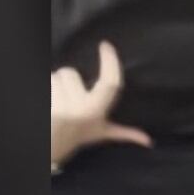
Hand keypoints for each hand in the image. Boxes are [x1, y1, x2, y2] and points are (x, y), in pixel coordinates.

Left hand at [51, 42, 151, 167]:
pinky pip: (44, 81)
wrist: (51, 149)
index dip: (111, 63)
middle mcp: (77, 109)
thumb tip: (148, 141)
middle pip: (69, 72)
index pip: (110, 84)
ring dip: (54, 85)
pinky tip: (49, 101)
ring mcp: (58, 106)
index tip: (106, 45)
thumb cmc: (77, 137)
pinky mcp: (44, 102)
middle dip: (67, 80)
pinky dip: (45, 89)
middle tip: (68, 96)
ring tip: (57, 99)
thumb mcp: (100, 134)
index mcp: (95, 111)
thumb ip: (124, 133)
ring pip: (53, 76)